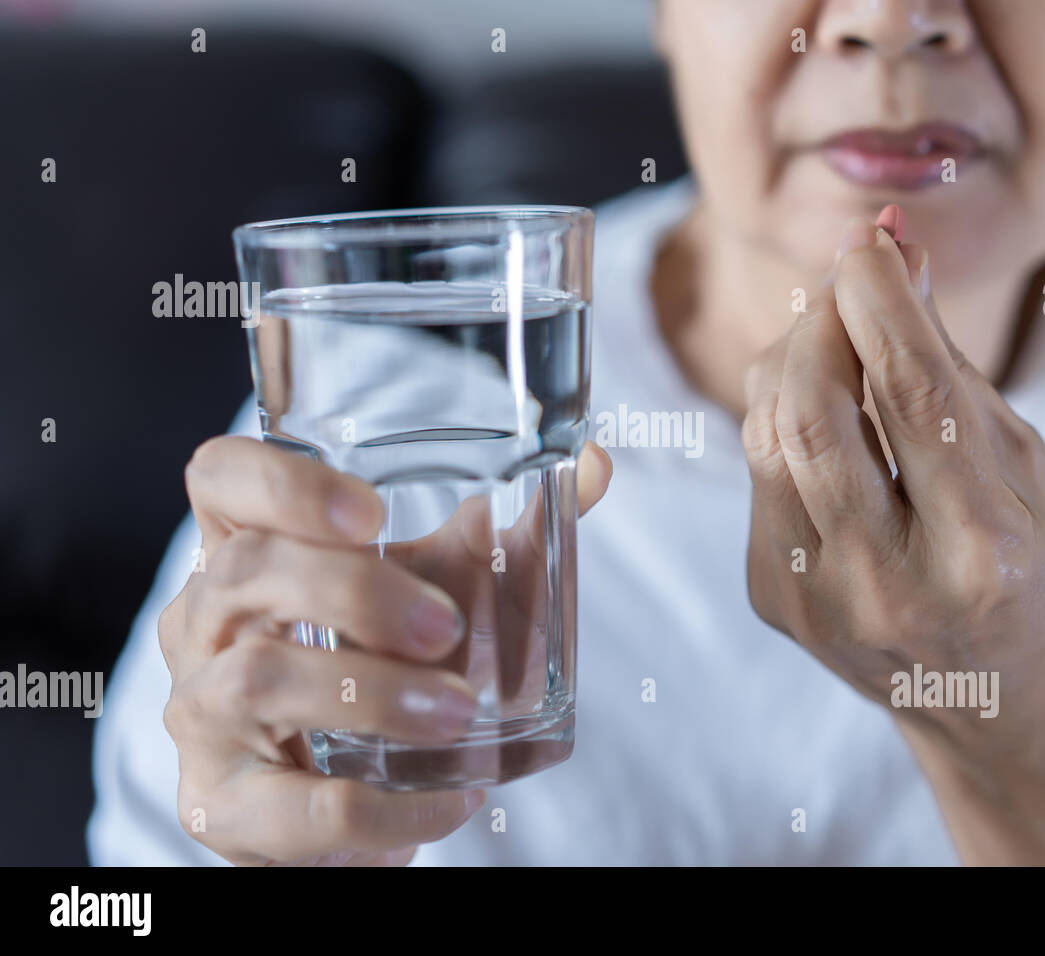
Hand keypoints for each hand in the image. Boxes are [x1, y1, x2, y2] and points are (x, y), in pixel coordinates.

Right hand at [160, 436, 610, 865]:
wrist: (348, 799)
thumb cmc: (385, 669)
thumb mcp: (440, 591)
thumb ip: (510, 533)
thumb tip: (599, 465)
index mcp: (249, 548)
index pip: (219, 477)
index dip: (282, 482)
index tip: (374, 511)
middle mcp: (204, 621)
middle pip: (246, 569)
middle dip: (356, 590)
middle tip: (446, 626)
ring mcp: (202, 714)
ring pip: (258, 678)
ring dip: (372, 693)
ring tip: (458, 710)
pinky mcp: (224, 807)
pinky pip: (291, 807)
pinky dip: (382, 807)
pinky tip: (452, 798)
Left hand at [740, 210, 1044, 862]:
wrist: (993, 703)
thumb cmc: (1024, 570)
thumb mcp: (1018, 464)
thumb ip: (946, 364)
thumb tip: (891, 255)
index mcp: (980, 553)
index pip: (910, 395)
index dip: (882, 300)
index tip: (873, 241)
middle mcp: (888, 585)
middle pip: (811, 415)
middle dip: (819, 322)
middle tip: (847, 282)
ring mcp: (816, 601)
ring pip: (766, 438)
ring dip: (793, 364)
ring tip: (837, 339)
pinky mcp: (771, 601)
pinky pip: (760, 476)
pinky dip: (787, 424)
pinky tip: (827, 417)